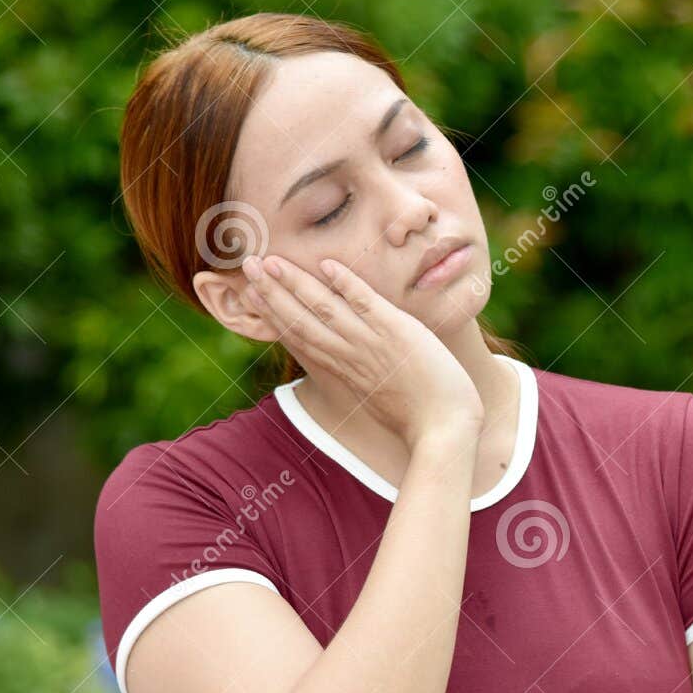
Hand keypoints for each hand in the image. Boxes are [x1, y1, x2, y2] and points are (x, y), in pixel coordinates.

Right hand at [239, 253, 484, 447]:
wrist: (444, 431)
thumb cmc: (421, 419)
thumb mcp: (381, 398)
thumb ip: (366, 379)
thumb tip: (361, 373)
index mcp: (345, 370)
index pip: (300, 338)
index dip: (273, 315)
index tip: (251, 295)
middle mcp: (351, 355)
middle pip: (300, 319)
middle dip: (271, 292)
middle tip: (247, 266)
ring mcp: (371, 343)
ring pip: (324, 308)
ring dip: (296, 283)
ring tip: (271, 261)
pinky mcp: (396, 332)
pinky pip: (366, 303)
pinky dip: (346, 284)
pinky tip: (327, 265)